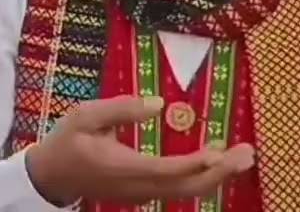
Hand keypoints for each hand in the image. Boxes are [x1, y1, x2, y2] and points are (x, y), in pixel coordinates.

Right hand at [25, 96, 254, 205]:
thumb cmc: (68, 141)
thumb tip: (158, 104)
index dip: (195, 163)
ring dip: (217, 176)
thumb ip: (121, 109)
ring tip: (242, 156)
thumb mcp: (85, 116)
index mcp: (123, 167)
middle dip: (220, 172)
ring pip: (186, 192)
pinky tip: (217, 161)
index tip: (220, 151)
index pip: (166, 170)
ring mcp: (141, 194)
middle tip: (247, 153)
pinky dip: (202, 178)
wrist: (51, 176)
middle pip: (186, 187)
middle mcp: (137, 187)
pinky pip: (179, 190)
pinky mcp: (144, 193)